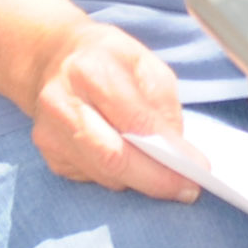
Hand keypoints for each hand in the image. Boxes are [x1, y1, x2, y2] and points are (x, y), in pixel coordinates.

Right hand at [23, 16, 195, 199]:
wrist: (53, 59)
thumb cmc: (108, 59)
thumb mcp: (145, 64)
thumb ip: (163, 105)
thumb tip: (175, 150)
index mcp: (91, 72)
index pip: (135, 122)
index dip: (168, 151)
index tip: (197, 169)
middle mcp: (63, 105)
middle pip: (113, 158)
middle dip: (154, 180)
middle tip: (186, 189)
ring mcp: (50, 134)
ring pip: (103, 174)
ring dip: (140, 181)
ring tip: (168, 178)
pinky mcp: (49, 154)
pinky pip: (92, 176)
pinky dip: (118, 176)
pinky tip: (133, 166)